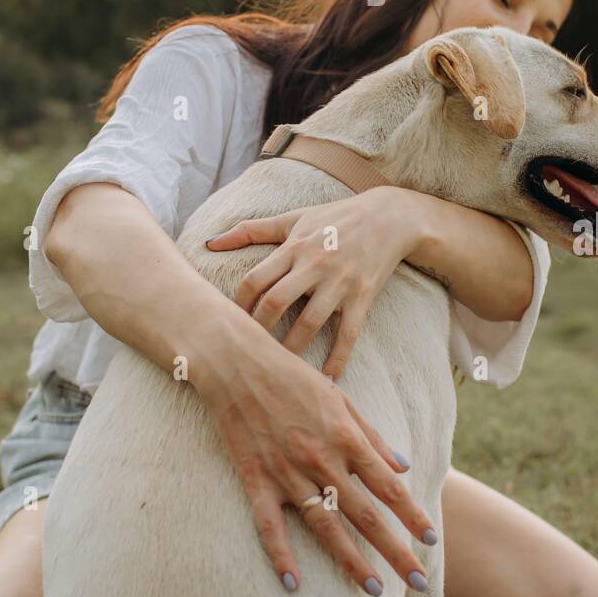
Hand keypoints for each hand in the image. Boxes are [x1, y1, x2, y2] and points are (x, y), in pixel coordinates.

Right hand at [191, 312, 437, 595]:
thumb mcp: (339, 398)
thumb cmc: (292, 376)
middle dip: (394, 549)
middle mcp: (320, 459)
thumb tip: (402, 467)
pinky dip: (280, 555)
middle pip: (364, 514)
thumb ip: (371, 436)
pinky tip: (292, 583)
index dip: (411, 514)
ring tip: (374, 589)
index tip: (430, 540)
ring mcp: (287, 472)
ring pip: (325, 526)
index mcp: (344, 436)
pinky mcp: (256, 478)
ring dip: (351, 560)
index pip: (387, 485)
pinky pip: (269, 525)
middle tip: (418, 580)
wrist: (237, 362)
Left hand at [206, 189, 420, 379]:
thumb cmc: (333, 218)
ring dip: (292, 349)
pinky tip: (327, 380)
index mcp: (293, 247)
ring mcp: (340, 281)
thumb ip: (250, 231)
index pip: (256, 279)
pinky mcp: (363, 295)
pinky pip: (349, 332)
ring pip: (310, 322)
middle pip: (277, 302)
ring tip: (279, 370)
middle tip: (246, 351)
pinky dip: (338, 358)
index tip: (229, 323)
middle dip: (258, 329)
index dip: (238, 304)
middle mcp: (314, 264)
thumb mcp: (292, 219)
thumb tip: (209, 241)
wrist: (387, 217)